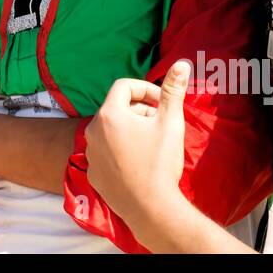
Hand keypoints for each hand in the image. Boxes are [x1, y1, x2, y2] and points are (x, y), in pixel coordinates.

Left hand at [86, 60, 190, 226]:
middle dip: (139, 111)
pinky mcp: (93, 174)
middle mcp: (93, 131)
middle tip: (160, 124)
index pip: (124, 86)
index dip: (145, 90)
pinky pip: (106, 153)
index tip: (162, 103)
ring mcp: (91, 154)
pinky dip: (120, 151)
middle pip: (117, 108)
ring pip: (111, 131)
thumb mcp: (170, 122)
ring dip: (130, 131)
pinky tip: (139, 163)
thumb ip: (172, 91)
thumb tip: (181, 64)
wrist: (151, 208)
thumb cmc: (160, 162)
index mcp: (109, 114)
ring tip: (151, 144)